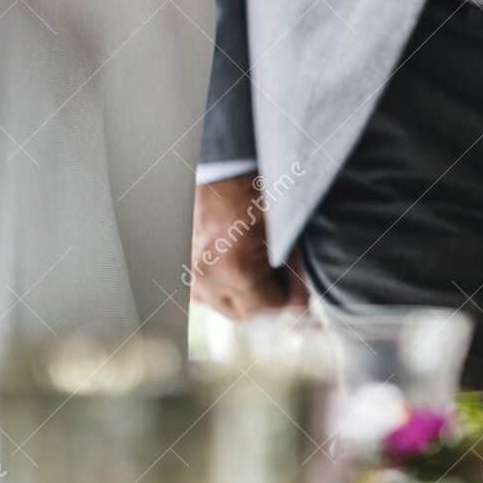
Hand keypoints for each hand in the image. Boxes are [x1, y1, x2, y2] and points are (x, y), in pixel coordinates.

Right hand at [190, 175, 306, 320]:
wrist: (223, 168)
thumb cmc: (259, 195)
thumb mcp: (285, 236)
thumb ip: (294, 276)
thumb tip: (299, 308)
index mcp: (236, 269)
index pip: (269, 308)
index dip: (287, 298)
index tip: (295, 285)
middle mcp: (207, 278)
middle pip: (245, 315)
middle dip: (266, 301)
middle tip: (280, 279)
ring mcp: (190, 274)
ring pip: (223, 306)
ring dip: (243, 296)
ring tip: (256, 268)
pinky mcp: (182, 268)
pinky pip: (205, 293)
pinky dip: (222, 286)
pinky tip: (235, 264)